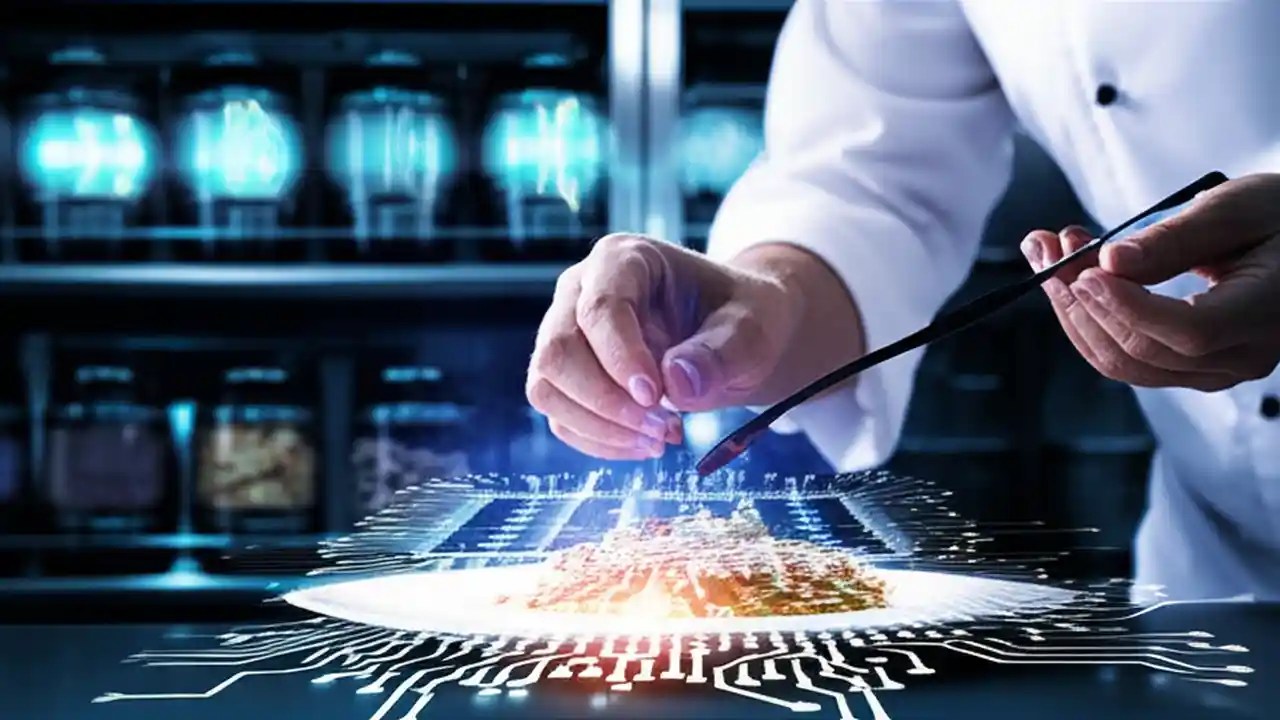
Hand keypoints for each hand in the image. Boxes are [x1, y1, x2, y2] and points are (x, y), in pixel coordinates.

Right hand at [527, 234, 804, 459]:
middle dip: (607, 401)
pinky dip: (598, 441)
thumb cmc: (743, 318)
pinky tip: (643, 444)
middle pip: (558, 350)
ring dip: (600, 426)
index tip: (655, 396)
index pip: (599, 307)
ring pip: (547, 387)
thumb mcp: (753, 327)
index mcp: (624, 259)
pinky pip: (559, 416)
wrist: (736, 336)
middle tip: (666, 428)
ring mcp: (565, 334)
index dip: (620, 357)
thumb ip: (722, 351)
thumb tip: (675, 382)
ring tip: (660, 438)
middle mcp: (580, 291)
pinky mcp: (565, 377)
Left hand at [1021, 173, 1279, 390]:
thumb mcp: (1235, 209)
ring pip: (1123, 361)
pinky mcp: (1187, 369)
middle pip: (1143, 350)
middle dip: (1082, 299)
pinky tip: (1070, 279)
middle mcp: (1241, 356)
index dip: (1129, 307)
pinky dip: (1089, 319)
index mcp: (1266, 312)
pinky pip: (1125, 357)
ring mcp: (1212, 370)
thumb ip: (1176, 238)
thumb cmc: (1278, 218)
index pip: (1190, 331)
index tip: (1085, 272)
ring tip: (1051, 255)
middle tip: (1048, 247)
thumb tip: (1112, 260)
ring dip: (1075, 310)